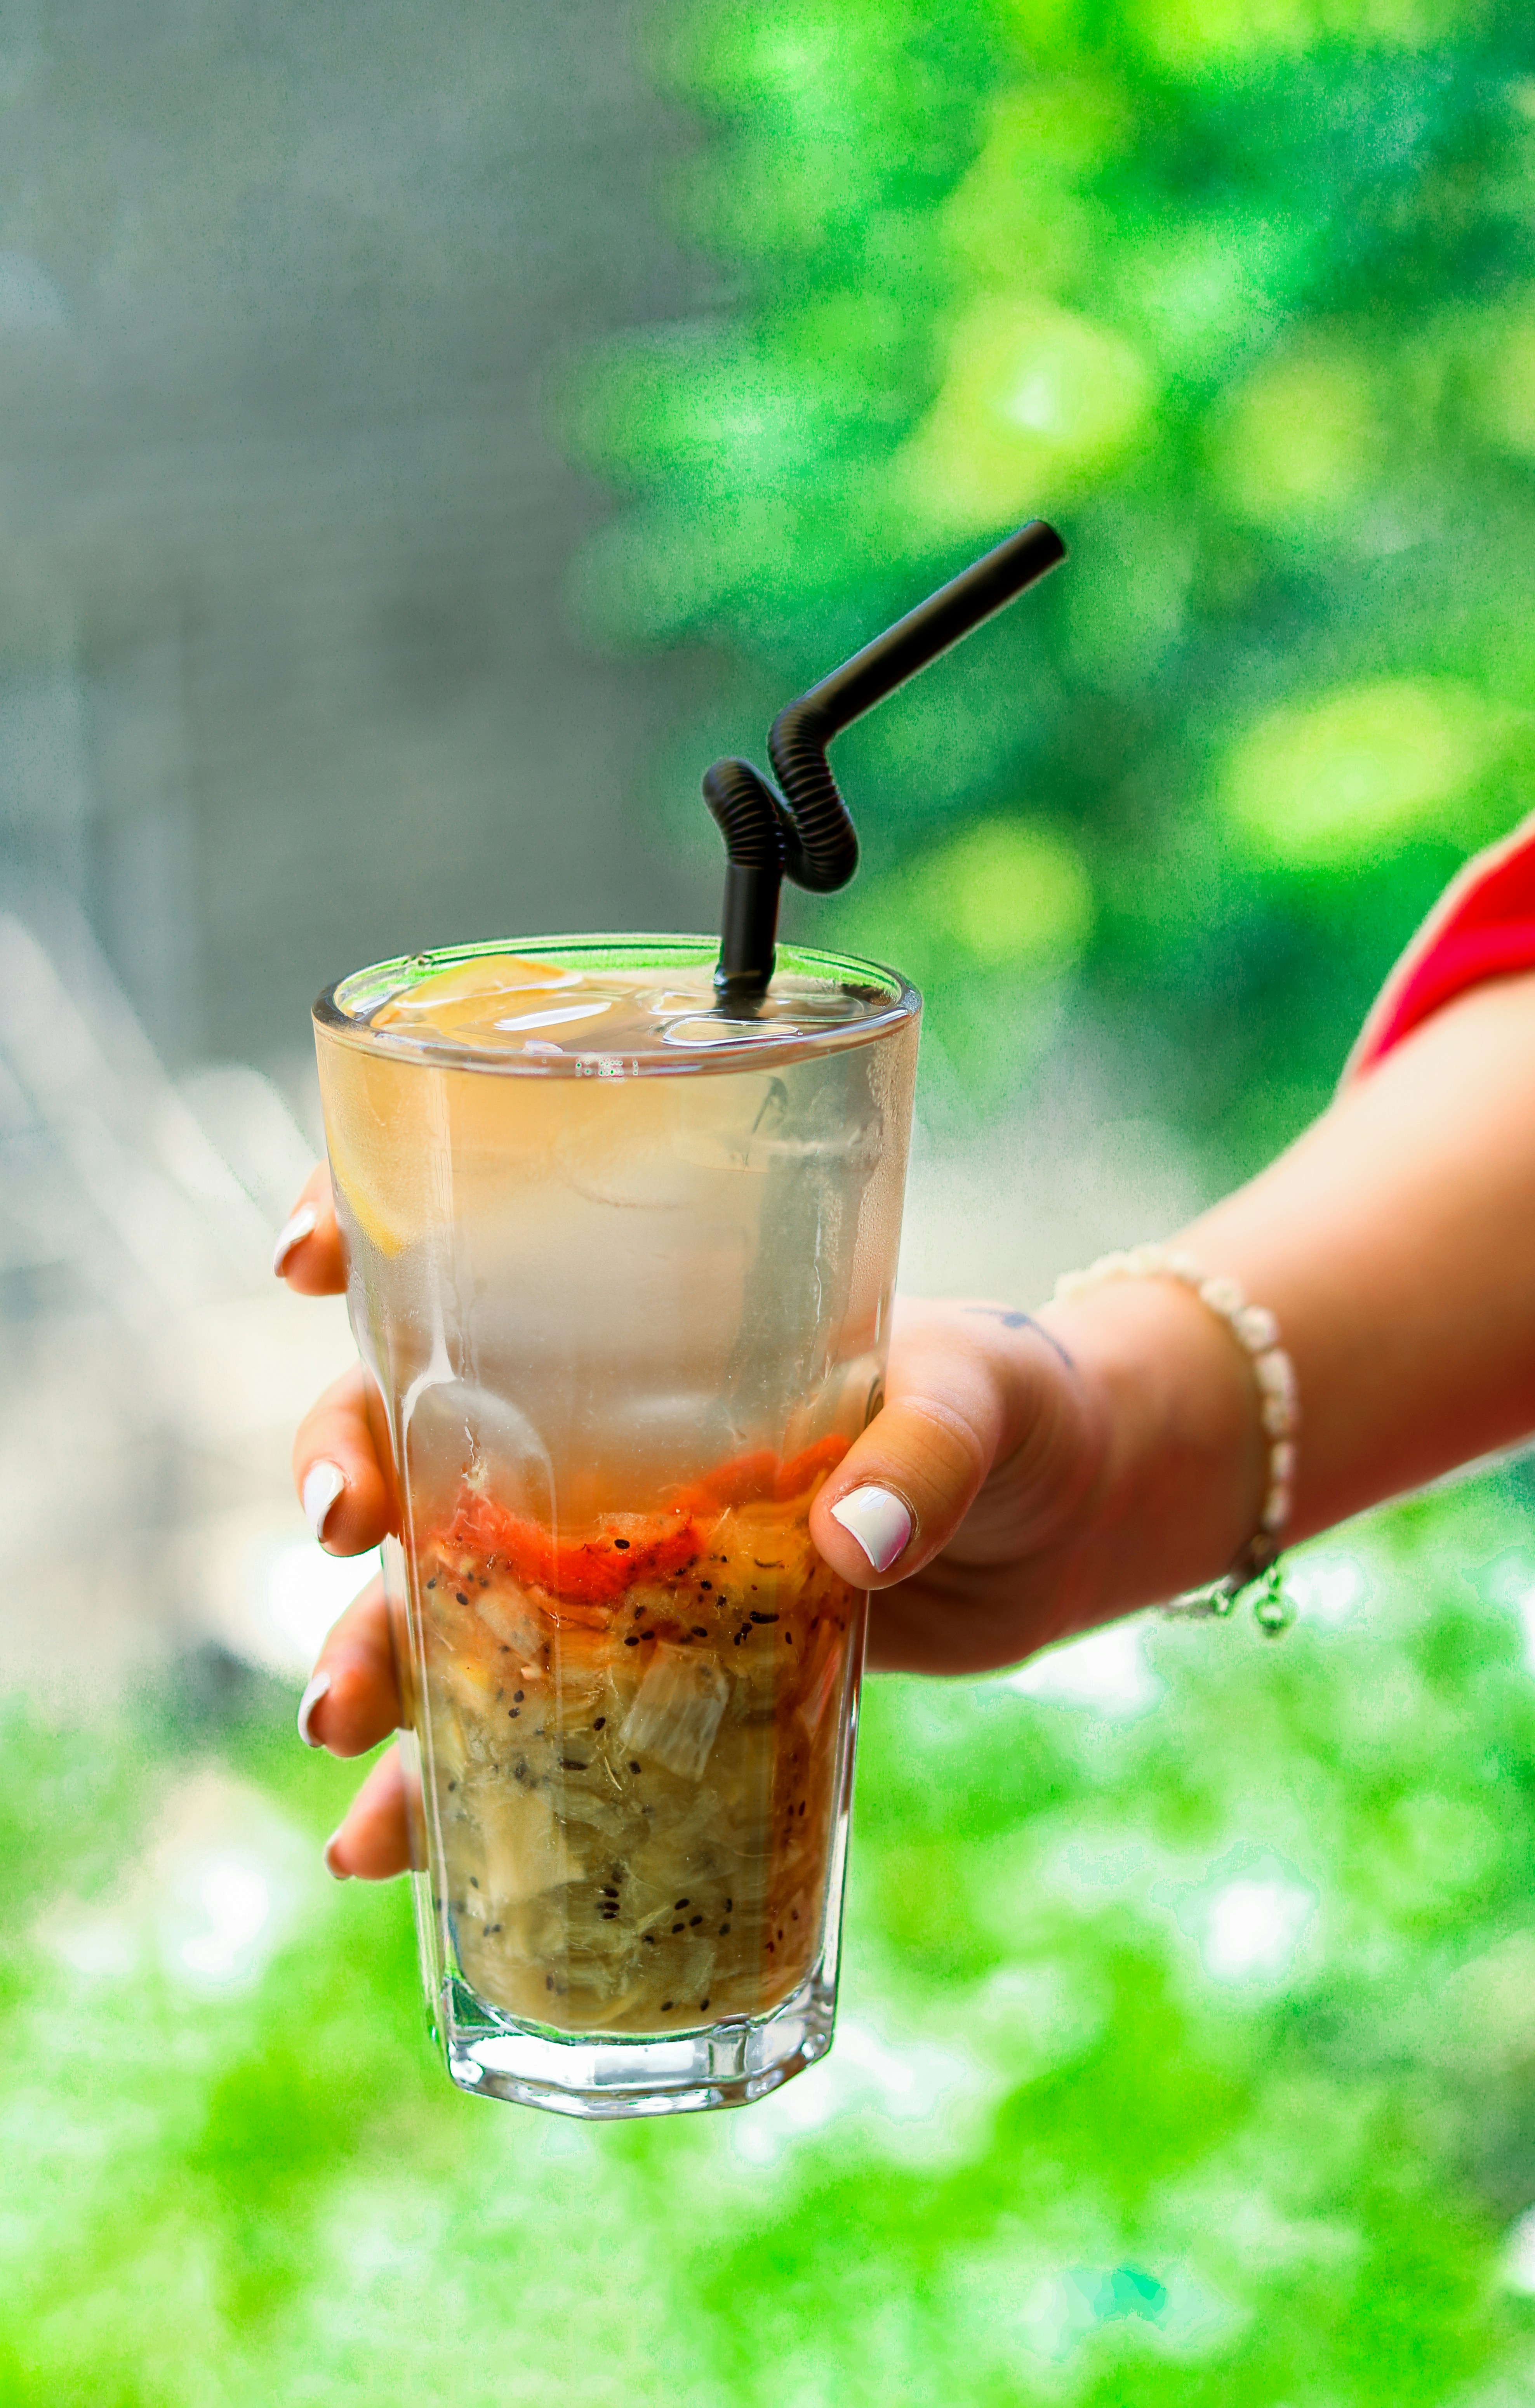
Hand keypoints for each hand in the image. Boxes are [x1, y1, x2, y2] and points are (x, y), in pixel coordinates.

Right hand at [276, 1169, 1263, 1879]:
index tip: (302, 1262)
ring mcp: (617, 1553)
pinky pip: (524, 1719)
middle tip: (339, 1535)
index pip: (479, 1248)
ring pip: (445, 1591)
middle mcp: (608, 1430)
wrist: (1071, 1524)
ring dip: (373, 1650)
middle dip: (350, 1475)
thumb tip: (848, 1543)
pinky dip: (448, 1786)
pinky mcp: (652, 1664)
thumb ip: (925, 1452)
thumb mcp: (985, 1398)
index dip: (368, 1235)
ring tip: (342, 1728)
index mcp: (662, 1322)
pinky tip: (390, 1849)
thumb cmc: (1022, 1410)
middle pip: (422, 1434)